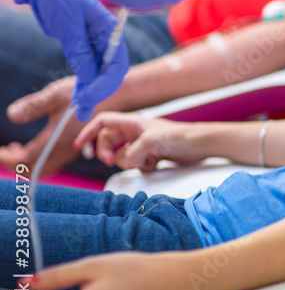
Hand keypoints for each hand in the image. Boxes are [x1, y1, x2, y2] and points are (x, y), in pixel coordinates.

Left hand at [0, 77, 83, 175]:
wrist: (115, 95)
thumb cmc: (86, 92)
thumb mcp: (55, 94)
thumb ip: (33, 106)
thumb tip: (12, 115)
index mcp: (57, 140)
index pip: (26, 159)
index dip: (8, 158)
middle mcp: (64, 149)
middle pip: (34, 170)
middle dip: (15, 165)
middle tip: (4, 152)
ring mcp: (71, 150)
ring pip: (44, 168)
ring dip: (26, 164)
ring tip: (14, 149)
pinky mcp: (75, 147)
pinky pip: (52, 162)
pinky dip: (37, 160)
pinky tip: (31, 145)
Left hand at [9, 0, 128, 119]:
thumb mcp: (68, 25)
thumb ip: (80, 52)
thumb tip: (89, 80)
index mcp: (110, 32)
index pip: (116, 65)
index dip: (104, 85)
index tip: (86, 98)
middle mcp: (107, 39)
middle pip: (111, 72)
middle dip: (98, 92)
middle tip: (81, 110)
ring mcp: (96, 43)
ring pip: (100, 73)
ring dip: (91, 91)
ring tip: (78, 108)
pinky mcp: (83, 45)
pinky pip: (89, 68)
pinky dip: (84, 83)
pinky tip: (77, 95)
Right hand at [74, 113, 202, 170]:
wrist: (201, 145)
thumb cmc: (180, 136)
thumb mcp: (150, 142)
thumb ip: (131, 152)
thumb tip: (123, 163)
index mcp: (132, 122)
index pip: (102, 122)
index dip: (88, 132)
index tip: (80, 147)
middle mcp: (134, 132)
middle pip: (107, 142)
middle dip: (107, 154)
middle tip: (111, 162)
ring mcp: (142, 145)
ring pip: (121, 157)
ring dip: (129, 162)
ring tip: (147, 160)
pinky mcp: (150, 156)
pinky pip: (135, 164)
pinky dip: (142, 167)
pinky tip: (156, 163)